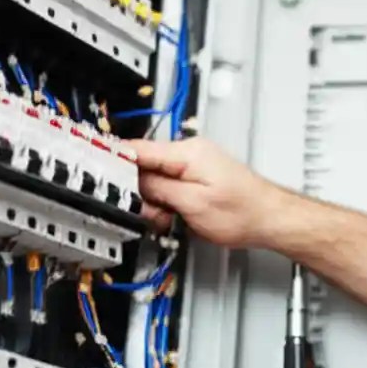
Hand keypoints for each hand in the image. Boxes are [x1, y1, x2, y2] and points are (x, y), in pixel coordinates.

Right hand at [127, 138, 291, 247]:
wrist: (270, 219)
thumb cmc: (243, 212)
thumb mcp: (192, 205)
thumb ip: (158, 190)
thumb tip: (134, 183)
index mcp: (187, 153)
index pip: (138, 149)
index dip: (114, 160)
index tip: (96, 169)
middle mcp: (190, 153)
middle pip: (145, 167)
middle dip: (141, 193)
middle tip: (153, 213)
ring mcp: (194, 164)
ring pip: (157, 180)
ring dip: (156, 202)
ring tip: (172, 218)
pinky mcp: (198, 178)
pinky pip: (170, 186)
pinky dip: (168, 202)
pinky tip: (177, 216)